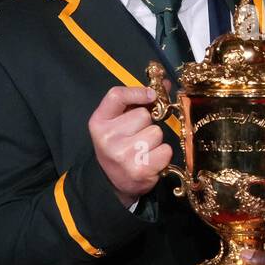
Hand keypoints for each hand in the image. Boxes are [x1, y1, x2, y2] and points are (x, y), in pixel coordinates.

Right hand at [88, 85, 172, 206]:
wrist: (114, 181)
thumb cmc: (119, 146)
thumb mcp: (118, 122)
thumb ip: (137, 101)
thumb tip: (165, 83)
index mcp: (99, 122)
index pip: (117, 95)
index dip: (137, 92)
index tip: (151, 96)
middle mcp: (108, 138)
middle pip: (143, 115)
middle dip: (147, 123)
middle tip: (137, 136)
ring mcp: (123, 155)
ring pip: (157, 132)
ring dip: (155, 140)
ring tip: (143, 149)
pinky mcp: (140, 170)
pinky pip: (165, 150)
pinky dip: (162, 154)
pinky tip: (150, 160)